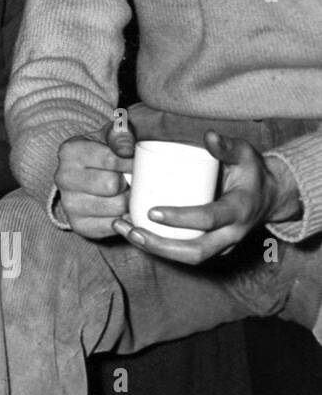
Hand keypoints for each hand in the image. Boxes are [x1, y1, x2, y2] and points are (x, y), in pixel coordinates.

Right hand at [54, 120, 134, 238]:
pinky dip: (125, 219)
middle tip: (129, 179)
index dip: (131, 162)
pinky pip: (114, 227)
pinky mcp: (79, 225)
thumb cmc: (105, 150)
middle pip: (113, 185)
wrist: (88, 175)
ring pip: (117, 207)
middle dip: (128, 182)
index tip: (135, 162)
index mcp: (70, 151)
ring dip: (129, 201)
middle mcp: (63, 178)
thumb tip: (126, 149)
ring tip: (126, 193)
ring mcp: (69, 203)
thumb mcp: (112, 134)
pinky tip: (122, 209)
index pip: (112, 159)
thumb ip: (121, 132)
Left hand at [111, 131, 299, 264]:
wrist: (269, 197)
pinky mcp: (212, 248)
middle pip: (196, 252)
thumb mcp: (245, 155)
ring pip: (188, 258)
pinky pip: (184, 254)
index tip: (152, 211)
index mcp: (239, 210)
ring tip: (125, 231)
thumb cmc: (251, 172)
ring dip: (153, 249)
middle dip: (160, 245)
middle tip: (131, 230)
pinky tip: (132, 232)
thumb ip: (227, 146)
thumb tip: (208, 136)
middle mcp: (231, 234)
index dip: (181, 218)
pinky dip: (158, 247)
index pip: (210, 219)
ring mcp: (222, 245)